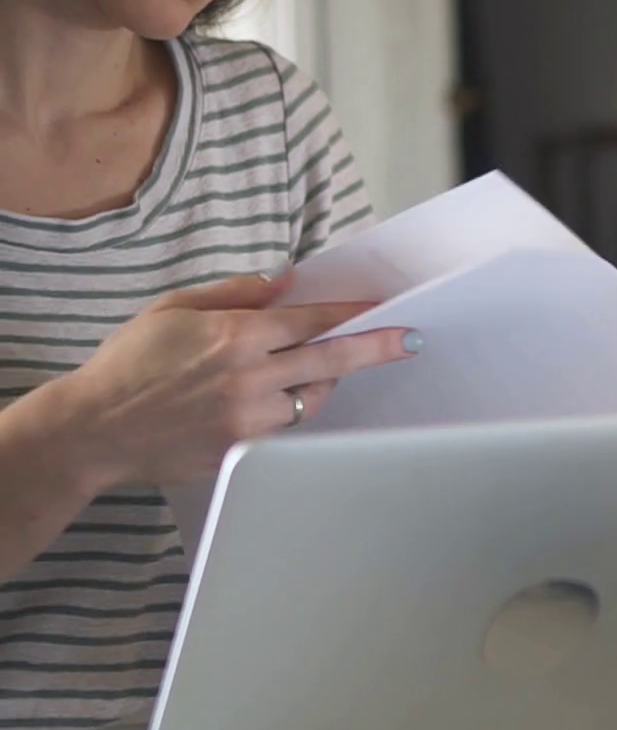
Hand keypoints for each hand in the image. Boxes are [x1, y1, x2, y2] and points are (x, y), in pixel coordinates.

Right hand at [44, 272, 419, 489]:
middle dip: (377, 347)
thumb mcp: (173, 309)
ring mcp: (247, 417)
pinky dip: (293, 408)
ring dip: (325, 380)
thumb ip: (233, 293)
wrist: (92, 428)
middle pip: (331, 360)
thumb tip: (283, 281)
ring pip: (312, 396)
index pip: (311, 321)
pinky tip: (283, 396)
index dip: (352, 313)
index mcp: (233, 336)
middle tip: (411, 340)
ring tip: (317, 368)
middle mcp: (248, 377)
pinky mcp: (242, 449)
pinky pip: (286, 425)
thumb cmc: (128, 364)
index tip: (383, 306)